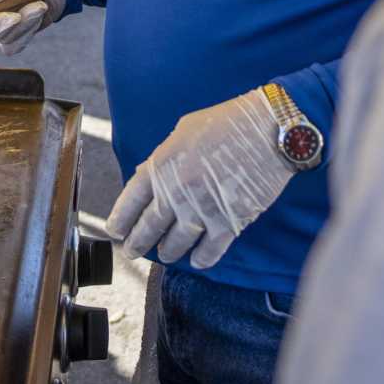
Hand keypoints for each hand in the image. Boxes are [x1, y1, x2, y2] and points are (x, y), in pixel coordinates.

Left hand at [107, 89, 295, 269]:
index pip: (132, 199)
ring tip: (165, 255)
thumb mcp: (184, 130)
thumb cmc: (227, 123)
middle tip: (130, 252)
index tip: (115, 230)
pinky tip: (196, 260)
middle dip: (138, 242)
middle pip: (150, 226)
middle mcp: (178, 189)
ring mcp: (203, 208)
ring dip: (168, 252)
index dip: (121, 219)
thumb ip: (164, 156)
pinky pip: (210, 250)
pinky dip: (201, 258)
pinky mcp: (230, 221)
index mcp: (163, 163)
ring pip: (177, 242)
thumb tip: (146, 174)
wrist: (268, 129)